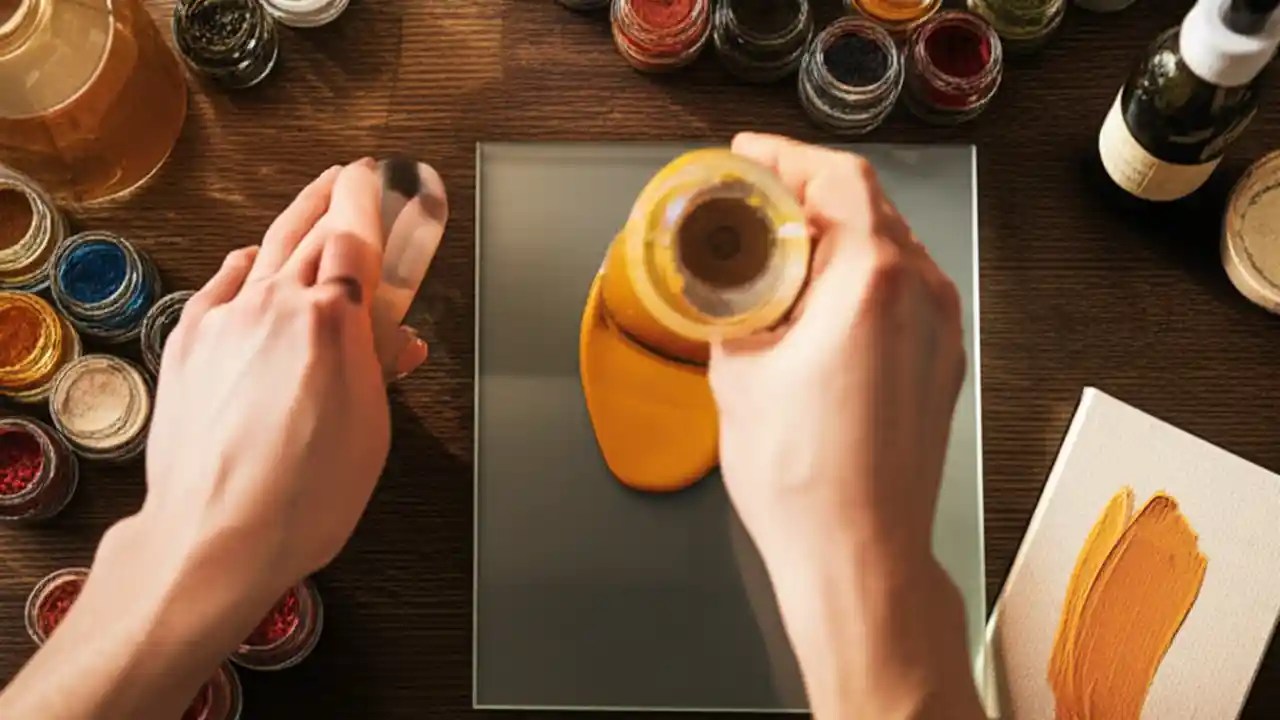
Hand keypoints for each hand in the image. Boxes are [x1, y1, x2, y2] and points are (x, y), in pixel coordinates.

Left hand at [140, 160, 431, 601]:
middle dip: (337, 196)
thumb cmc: (299, 496)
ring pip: (267, 246)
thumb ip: (380, 368)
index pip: (356, 232)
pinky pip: (223, 282)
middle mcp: (275, 305)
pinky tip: (253, 258)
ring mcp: (226, 320)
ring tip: (315, 197)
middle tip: (353, 179)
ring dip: (295, 216)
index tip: (383, 178)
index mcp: (332, 320)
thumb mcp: (371, 428)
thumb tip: (396, 339)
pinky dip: (245, 263)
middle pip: (312, 228)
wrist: (214, 534)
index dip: (372, 197)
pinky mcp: (190, 342)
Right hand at [710, 134, 976, 718]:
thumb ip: (735, 310)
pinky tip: (819, 303)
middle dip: (808, 194)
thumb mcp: (738, 373)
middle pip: (869, 207)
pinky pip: (904, 293)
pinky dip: (861, 278)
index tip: (750, 155)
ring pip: (891, 248)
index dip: (787, 156)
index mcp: (872, 280)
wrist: (859, 552)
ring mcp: (940, 330)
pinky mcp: (941, 364)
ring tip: (782, 251)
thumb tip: (728, 291)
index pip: (838, 179)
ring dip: (837, 236)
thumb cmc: (803, 477)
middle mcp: (921, 294)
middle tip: (754, 199)